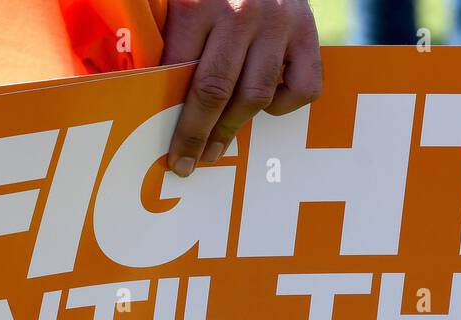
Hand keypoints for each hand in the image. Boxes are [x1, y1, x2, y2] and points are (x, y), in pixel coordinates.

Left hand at [162, 0, 321, 176]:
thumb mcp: (183, 1)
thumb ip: (171, 38)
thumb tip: (153, 95)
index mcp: (198, 3)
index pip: (181, 72)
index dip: (171, 116)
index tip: (167, 147)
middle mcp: (241, 13)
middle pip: (215, 91)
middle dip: (199, 135)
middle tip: (189, 162)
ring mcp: (278, 24)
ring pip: (255, 96)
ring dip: (233, 128)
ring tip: (217, 148)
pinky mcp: (307, 33)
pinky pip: (301, 88)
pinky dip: (283, 106)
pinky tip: (265, 104)